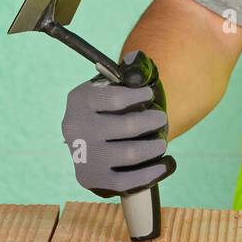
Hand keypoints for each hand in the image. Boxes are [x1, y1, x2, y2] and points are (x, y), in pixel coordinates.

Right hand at [61, 49, 175, 197]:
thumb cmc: (112, 106)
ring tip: (161, 142)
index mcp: (80, 99)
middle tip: (161, 119)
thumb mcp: (117, 84)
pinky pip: (128, 181)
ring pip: (130, 154)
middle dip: (152, 122)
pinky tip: (166, 164)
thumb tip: (136, 60)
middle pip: (126, 127)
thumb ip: (131, 70)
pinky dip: (153, 173)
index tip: (150, 95)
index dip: (139, 96)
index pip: (116, 99)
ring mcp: (82, 157)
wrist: (95, 138)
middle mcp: (75, 128)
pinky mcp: (92, 179)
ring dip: (154, 147)